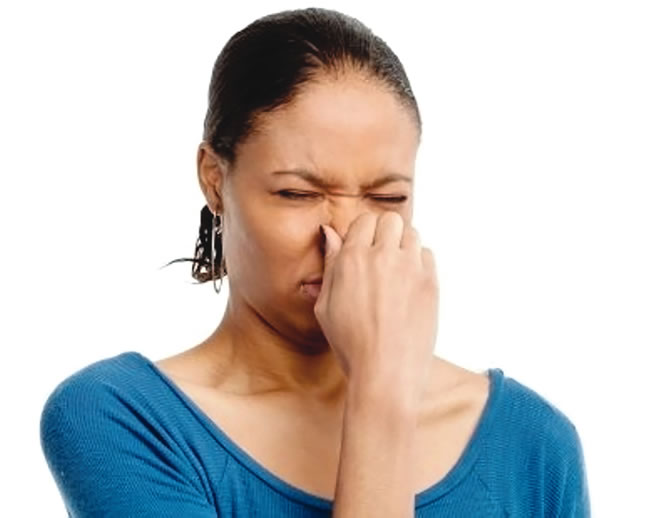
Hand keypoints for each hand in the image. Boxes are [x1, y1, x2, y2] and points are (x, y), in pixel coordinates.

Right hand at [314, 211, 438, 409]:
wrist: (385, 374)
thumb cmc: (351, 345)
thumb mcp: (325, 306)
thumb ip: (331, 264)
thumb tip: (330, 234)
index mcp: (352, 259)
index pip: (364, 221)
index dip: (363, 233)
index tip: (363, 249)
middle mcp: (383, 257)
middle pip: (390, 220)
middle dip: (384, 233)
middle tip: (380, 256)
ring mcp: (410, 268)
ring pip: (412, 233)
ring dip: (403, 245)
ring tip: (395, 269)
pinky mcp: (430, 283)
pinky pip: (427, 255)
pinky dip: (418, 262)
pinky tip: (408, 284)